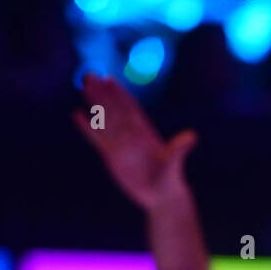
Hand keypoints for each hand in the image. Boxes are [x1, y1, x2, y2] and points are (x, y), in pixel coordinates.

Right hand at [74, 74, 197, 210]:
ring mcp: (120, 143)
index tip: (109, 80)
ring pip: (104, 119)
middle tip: (89, 75)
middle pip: (113, 109)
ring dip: (94, 103)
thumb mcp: (173, 162)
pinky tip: (77, 115)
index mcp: (144, 132)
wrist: (161, 194)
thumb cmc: (169, 178)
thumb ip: (179, 149)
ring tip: (83, 85)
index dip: (120, 95)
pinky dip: (88, 128)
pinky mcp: (111, 155)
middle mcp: (130, 134)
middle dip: (102, 93)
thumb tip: (193, 137)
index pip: (129, 109)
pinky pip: (97, 139)